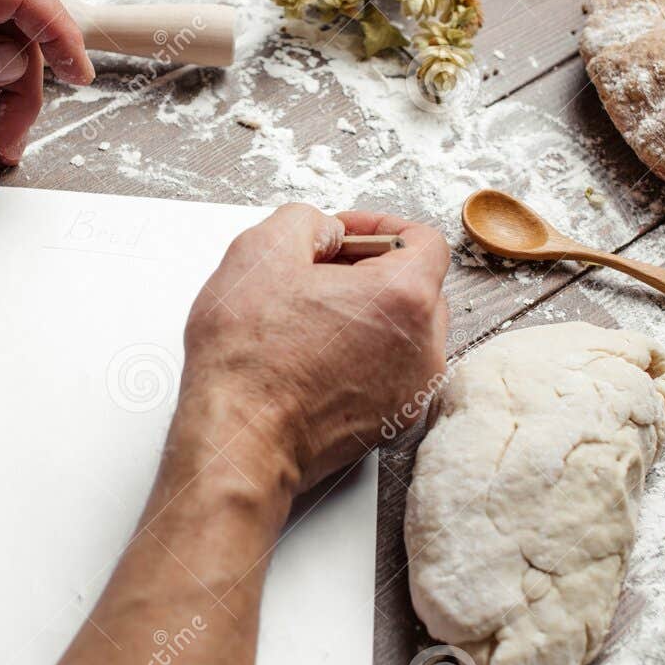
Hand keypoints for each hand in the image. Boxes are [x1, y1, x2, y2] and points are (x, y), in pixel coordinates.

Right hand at [37, 204, 449, 664]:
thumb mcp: (260, 252)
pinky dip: (362, 353)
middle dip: (369, 270)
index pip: (422, 239)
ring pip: (404, 330)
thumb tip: (324, 233)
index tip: (342, 234)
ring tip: (310, 315)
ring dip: (366, 313)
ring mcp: (413, 389)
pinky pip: (390, 369)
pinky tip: (313, 354)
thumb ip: (305, 221)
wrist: (240, 444)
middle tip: (316, 272)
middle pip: (416, 285)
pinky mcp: (393, 420)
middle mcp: (424, 347)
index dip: (377, 227)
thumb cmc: (249, 362)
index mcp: (405, 298)